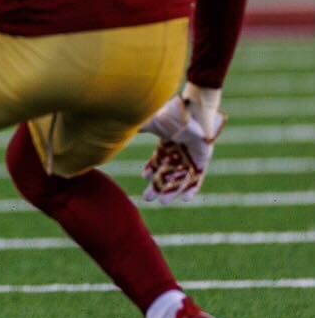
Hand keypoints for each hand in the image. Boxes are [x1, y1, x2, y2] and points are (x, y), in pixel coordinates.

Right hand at [141, 84, 223, 203]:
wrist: (193, 113)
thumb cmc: (172, 116)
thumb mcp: (151, 123)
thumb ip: (138, 128)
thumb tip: (114, 127)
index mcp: (167, 142)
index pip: (158, 159)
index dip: (151, 169)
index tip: (144, 178)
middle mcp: (179, 150)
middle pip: (167, 172)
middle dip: (157, 186)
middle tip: (148, 199)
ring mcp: (191, 155)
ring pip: (180, 177)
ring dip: (172, 190)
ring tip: (162, 203)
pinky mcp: (202, 160)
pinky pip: (197, 177)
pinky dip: (192, 188)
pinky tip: (185, 199)